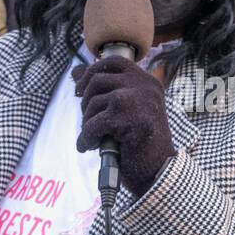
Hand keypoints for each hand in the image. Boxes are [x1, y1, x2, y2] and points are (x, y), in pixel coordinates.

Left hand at [72, 57, 174, 195]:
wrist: (158, 171)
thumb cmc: (142, 143)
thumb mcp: (126, 111)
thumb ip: (105, 90)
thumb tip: (75, 72)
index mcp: (148, 83)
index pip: (115, 62)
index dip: (93, 71)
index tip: (81, 90)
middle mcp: (145, 87)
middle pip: (98, 80)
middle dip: (86, 102)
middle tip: (88, 122)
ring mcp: (137, 100)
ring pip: (93, 102)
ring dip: (87, 123)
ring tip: (92, 138)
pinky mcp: (128, 119)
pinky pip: (93, 124)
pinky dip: (86, 137)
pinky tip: (89, 146)